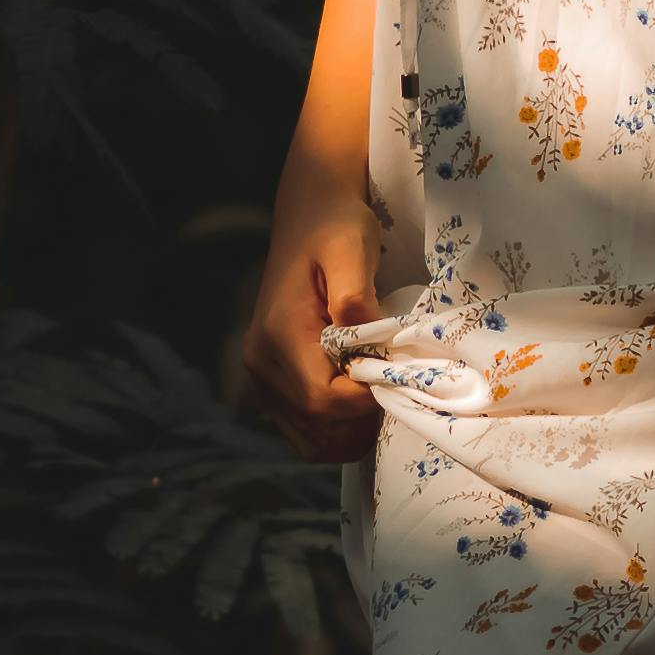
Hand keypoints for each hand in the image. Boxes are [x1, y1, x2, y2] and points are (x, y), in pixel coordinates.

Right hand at [242, 195, 387, 464]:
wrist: (309, 216)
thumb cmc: (336, 229)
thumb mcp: (351, 249)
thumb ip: (354, 296)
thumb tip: (364, 337)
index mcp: (279, 333)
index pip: (322, 399)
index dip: (364, 402)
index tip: (393, 376)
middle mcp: (262, 361)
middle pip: (316, 427)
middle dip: (361, 421)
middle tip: (392, 389)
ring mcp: (262, 374)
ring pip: (308, 438)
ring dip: (349, 433)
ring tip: (377, 398)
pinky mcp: (270, 379)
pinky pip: (301, 428)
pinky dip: (333, 431)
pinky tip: (359, 404)